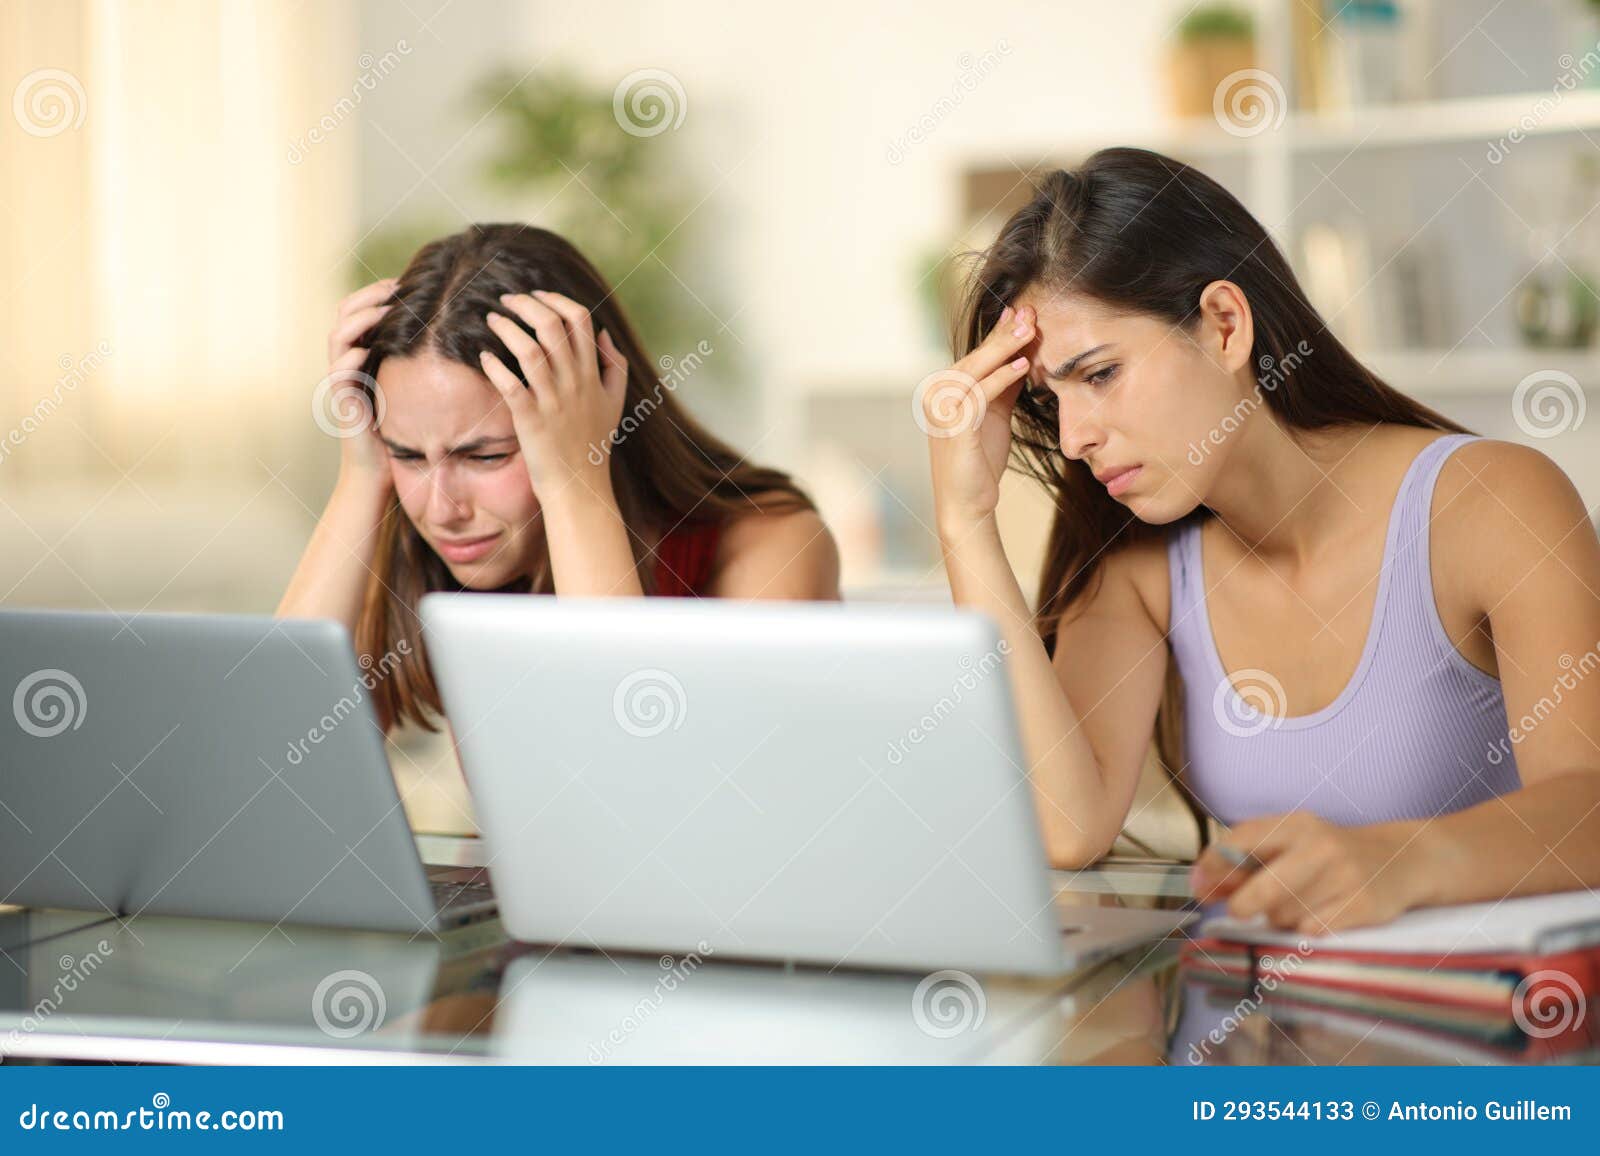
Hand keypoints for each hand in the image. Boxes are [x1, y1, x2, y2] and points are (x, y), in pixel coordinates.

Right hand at [323, 277, 398, 485]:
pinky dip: (348, 360)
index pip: (359, 307)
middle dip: (369, 296)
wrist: (380, 471)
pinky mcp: (341, 403)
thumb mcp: (413, 386)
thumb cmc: (403, 429)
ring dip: (359, 320)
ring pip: (336, 337)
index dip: (378, 290)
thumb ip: (418, 359)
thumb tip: (454, 332)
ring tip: (384, 311)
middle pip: (343, 312)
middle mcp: (346, 361)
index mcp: (362, 352)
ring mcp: (341, 381)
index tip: (405, 280)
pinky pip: (336, 375)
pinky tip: (366, 351)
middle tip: (395, 287)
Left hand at [479, 290, 627, 501]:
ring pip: (529, 349)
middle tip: (507, 299)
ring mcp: (552, 400)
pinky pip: (510, 384)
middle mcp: (574, 382)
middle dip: (526, 304)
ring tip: (491, 319)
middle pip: (551, 325)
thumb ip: (615, 366)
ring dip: (506, 327)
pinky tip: (485, 357)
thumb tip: (603, 333)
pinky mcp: (531, 419)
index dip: (556, 299)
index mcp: (592, 374)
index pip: (580, 319)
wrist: (579, 486)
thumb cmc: (592, 443)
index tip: (537, 295)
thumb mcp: (614, 402)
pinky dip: (494, 366)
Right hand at [922, 303, 1035, 532]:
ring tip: (1031, 330)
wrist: (967, 503)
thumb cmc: (980, 460)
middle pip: (975, 357)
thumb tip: (1024, 352)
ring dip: (1005, 348)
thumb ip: (1004, 384)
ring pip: (976, 370)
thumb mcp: (996, 414)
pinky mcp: (952, 426)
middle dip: (1005, 333)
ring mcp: (941, 410)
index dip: (1001, 333)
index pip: (976, 354)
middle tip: (1031, 312)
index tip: (1026, 311)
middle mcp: (935, 394)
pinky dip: (1001, 377)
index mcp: (943, 389)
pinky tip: (1024, 366)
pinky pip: (979, 394)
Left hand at [1189, 811, 1433, 935]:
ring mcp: (1344, 876)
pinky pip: (1312, 931)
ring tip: (1297, 906)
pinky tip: (1319, 917)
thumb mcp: (1292, 844)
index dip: (1213, 866)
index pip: (1242, 840)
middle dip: (1243, 904)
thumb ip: (1247, 861)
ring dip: (1280, 919)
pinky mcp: (1363, 906)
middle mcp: (1320, 846)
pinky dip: (1306, 930)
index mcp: (1296, 824)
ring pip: (1286, 915)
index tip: (1199, 887)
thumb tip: (1200, 884)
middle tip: (1240, 910)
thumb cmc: (1330, 855)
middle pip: (1263, 889)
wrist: (1402, 859)